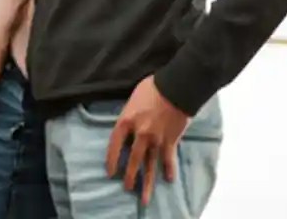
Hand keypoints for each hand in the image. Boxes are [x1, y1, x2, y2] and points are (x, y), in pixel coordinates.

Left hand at [106, 76, 190, 204]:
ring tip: (144, 197)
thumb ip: (129, 115)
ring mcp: (157, 139)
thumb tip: (129, 124)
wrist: (176, 87)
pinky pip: (169, 159)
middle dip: (129, 176)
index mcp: (126, 121)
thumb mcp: (132, 100)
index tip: (110, 172)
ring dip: (147, 181)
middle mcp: (140, 133)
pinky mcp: (171, 140)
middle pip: (133, 159)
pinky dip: (170, 169)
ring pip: (151, 164)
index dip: (112, 158)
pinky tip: (169, 180)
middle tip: (126, 188)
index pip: (115, 144)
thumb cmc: (152, 88)